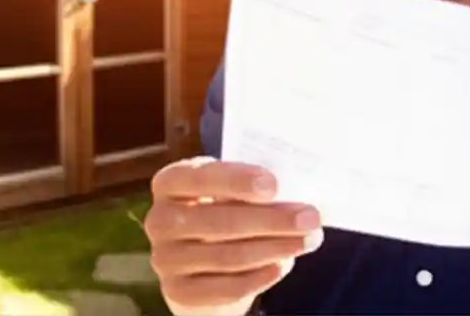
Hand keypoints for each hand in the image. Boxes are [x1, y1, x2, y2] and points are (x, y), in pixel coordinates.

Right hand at [144, 157, 323, 315]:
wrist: (202, 265)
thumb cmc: (223, 212)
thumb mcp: (229, 192)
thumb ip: (251, 189)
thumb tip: (297, 193)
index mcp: (169, 182)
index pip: (200, 177)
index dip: (237, 181)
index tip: (274, 185)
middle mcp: (159, 219)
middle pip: (220, 220)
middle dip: (272, 219)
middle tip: (311, 217)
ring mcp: (164, 258)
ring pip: (228, 255)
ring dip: (275, 248)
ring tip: (309, 240)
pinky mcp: (177, 291)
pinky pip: (226, 287)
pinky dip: (259, 277)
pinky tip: (283, 264)